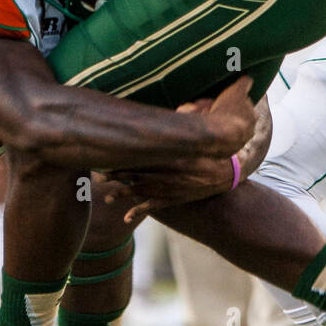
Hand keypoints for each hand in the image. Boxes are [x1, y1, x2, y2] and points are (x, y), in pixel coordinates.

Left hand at [109, 76, 256, 221]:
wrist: (228, 171)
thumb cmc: (214, 148)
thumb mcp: (204, 127)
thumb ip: (191, 114)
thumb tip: (184, 106)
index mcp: (167, 154)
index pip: (138, 154)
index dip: (120, 156)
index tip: (104, 154)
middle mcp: (164, 172)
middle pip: (133, 173)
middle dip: (114, 176)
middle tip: (97, 176)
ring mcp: (168, 188)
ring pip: (138, 192)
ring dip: (121, 195)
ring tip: (106, 197)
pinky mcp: (174, 199)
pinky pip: (153, 206)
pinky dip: (138, 211)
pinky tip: (125, 219)